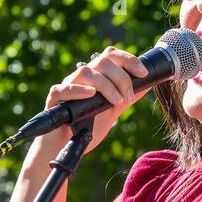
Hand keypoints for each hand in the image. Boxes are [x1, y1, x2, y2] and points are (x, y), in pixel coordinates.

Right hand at [37, 46, 153, 156]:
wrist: (67, 145)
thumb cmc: (88, 126)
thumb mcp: (113, 110)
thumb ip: (127, 97)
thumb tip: (147, 85)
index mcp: (96, 76)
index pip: (111, 56)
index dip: (128, 60)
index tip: (143, 73)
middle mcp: (81, 77)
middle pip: (102, 61)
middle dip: (121, 78)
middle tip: (128, 98)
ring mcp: (67, 86)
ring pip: (86, 72)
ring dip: (106, 85)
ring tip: (116, 102)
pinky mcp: (54, 99)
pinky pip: (63, 88)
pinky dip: (78, 89)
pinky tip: (91, 94)